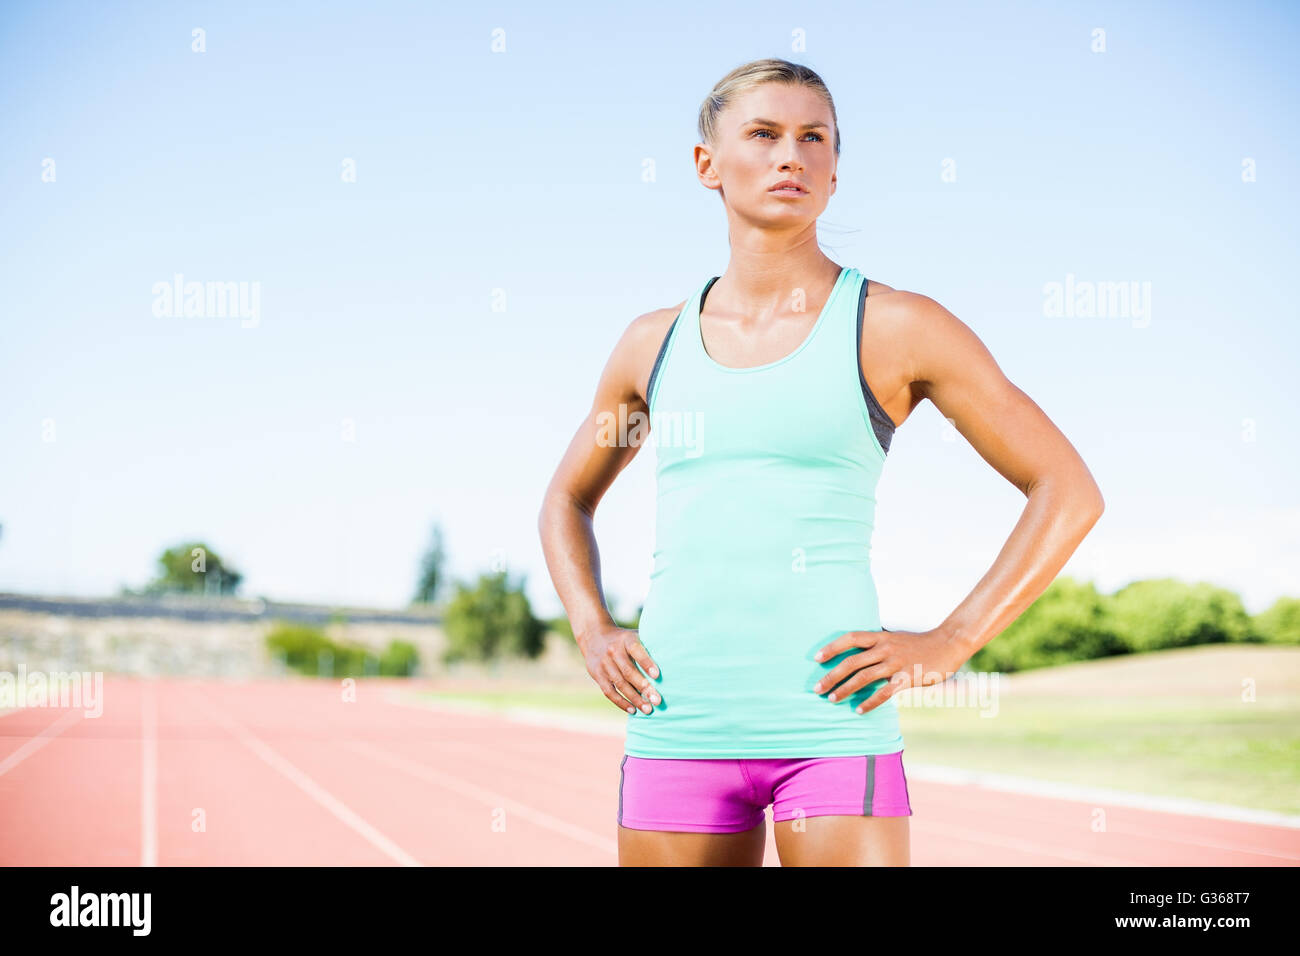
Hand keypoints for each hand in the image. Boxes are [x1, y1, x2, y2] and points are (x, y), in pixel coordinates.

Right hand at [579, 625, 661, 714]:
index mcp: (626, 640)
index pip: (636, 650)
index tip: (657, 676)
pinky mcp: (597, 675)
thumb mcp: (634, 636)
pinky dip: (621, 702)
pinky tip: (633, 710)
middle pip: (628, 671)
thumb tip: (672, 658)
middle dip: (644, 687)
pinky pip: (609, 692)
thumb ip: (649, 645)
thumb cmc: (624, 640)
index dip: (646, 663)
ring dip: (635, 698)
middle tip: (657, 700)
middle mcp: (613, 651)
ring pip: (620, 684)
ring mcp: (603, 664)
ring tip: (648, 710)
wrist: (594, 636)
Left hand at [812, 628, 969, 714]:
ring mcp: (895, 663)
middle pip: (851, 661)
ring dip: (845, 689)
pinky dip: (870, 702)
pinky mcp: (906, 677)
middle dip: (831, 675)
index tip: (816, 658)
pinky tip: (859, 710)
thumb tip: (857, 654)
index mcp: (880, 637)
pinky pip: (884, 692)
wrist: (948, 644)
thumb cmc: (919, 644)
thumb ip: (877, 645)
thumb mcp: (895, 638)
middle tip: (817, 689)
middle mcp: (885, 648)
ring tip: (832, 700)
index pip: (850, 638)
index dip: (832, 647)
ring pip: (863, 676)